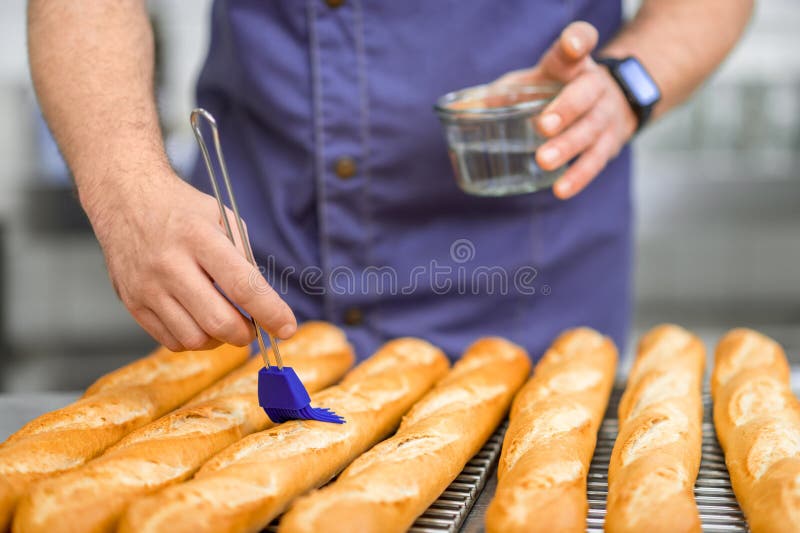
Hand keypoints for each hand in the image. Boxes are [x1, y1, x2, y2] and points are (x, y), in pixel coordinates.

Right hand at [86, 170, 296, 350]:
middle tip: (252, 326)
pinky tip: (200, 321)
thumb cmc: (183, 210)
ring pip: (195, 339)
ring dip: (220, 340)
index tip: (286, 327)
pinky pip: (171, 341)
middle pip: (218, 321)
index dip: (270, 312)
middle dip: (246, 333)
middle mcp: (169, 264)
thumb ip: (243, 258)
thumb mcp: (221, 218)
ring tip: (226, 323)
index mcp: (198, 237)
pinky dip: (195, 340)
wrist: (124, 199)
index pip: (242, 286)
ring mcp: (147, 287)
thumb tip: (262, 303)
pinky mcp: (132, 303)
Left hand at [495, 21, 637, 198]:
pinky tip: (560, 189)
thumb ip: (498, 94)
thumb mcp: (531, 83)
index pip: (580, 42)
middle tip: (542, 127)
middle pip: (585, 94)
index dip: (578, 41)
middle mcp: (594, 86)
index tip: (573, 45)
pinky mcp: (610, 143)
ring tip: (543, 161)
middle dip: (565, 109)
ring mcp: (605, 115)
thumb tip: (456, 111)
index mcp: (571, 65)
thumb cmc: (554, 92)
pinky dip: (578, 176)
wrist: (610, 103)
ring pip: (591, 130)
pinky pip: (595, 161)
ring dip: (568, 147)